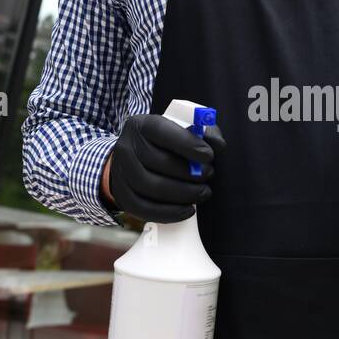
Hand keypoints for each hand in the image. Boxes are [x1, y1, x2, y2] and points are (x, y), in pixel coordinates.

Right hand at [102, 115, 226, 222]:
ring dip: (182, 193)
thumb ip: (203, 133)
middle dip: (189, 172)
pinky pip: (144, 209)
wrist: (133, 158)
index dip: (187, 144)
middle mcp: (126, 147)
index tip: (209, 155)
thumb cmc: (165, 143)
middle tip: (208, 175)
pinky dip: (169, 213)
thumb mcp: (182, 130)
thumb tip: (218, 144)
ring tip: (202, 192)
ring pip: (151, 186)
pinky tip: (188, 210)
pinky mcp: (122, 195)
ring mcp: (121, 172)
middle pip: (158, 162)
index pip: (162, 132)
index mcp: (142, 125)